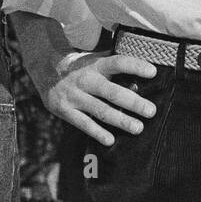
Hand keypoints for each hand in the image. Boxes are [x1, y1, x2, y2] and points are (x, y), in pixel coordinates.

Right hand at [42, 51, 156, 145]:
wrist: (46, 70)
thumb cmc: (82, 67)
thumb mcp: (96, 60)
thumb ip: (116, 68)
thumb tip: (144, 76)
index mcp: (96, 64)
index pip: (118, 62)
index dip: (135, 66)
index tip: (153, 72)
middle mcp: (86, 79)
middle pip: (112, 92)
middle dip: (133, 102)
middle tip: (151, 111)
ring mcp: (75, 96)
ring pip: (101, 110)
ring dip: (121, 120)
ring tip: (138, 128)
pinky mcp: (65, 110)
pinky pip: (84, 124)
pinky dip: (97, 132)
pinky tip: (111, 140)